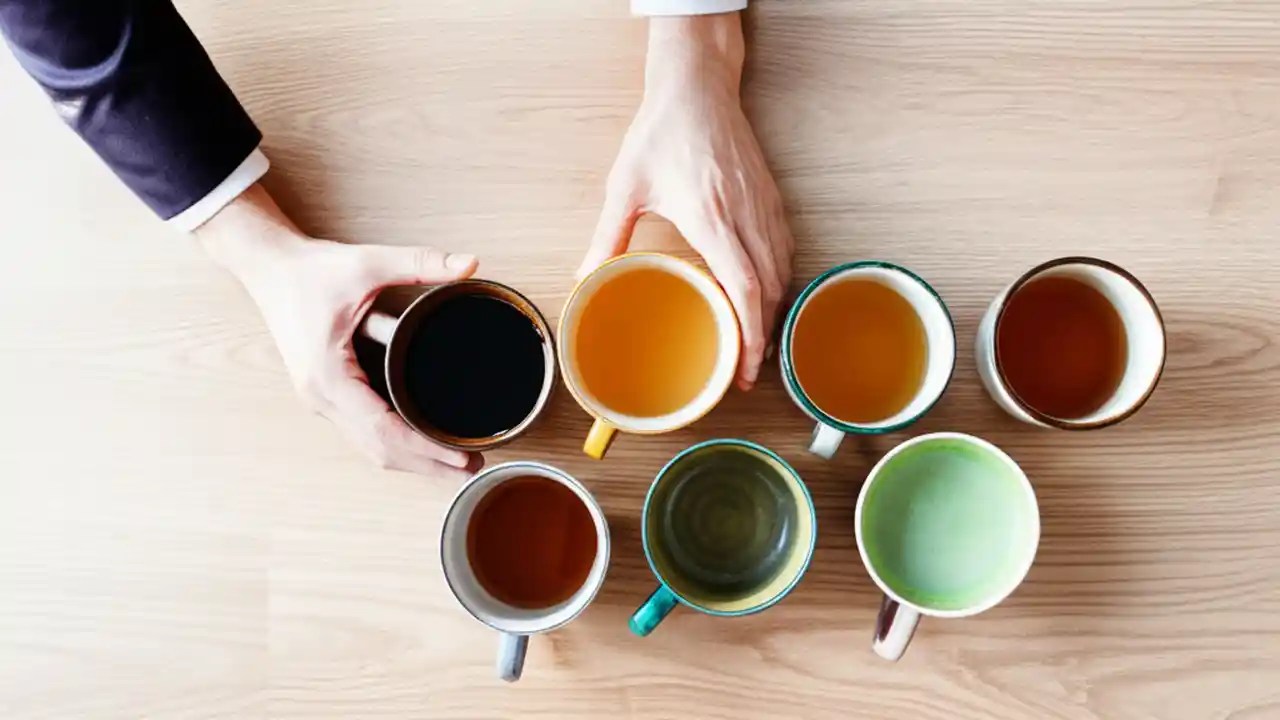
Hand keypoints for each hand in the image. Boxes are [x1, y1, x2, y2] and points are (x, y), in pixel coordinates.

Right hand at [197, 184, 482, 480]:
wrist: (269, 267)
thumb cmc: (309, 270)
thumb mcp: (367, 263)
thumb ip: (420, 262)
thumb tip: (469, 263)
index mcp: (329, 376)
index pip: (384, 431)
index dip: (425, 449)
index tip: (462, 454)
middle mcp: (321, 397)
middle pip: (378, 451)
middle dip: (426, 465)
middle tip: (473, 467)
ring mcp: (320, 400)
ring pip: (368, 447)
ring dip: (411, 460)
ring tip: (455, 463)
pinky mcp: (325, 394)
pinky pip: (362, 431)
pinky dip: (393, 444)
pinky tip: (421, 445)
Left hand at [580, 13, 793, 389]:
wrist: (697, 88)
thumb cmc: (661, 133)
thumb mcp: (625, 185)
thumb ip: (608, 236)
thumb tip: (586, 277)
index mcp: (711, 217)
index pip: (744, 288)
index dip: (750, 334)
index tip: (744, 368)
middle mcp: (745, 216)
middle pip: (769, 291)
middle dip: (763, 337)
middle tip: (746, 371)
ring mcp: (764, 206)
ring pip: (782, 272)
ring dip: (772, 311)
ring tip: (755, 341)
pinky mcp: (771, 197)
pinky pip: (784, 249)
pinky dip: (778, 280)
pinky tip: (763, 295)